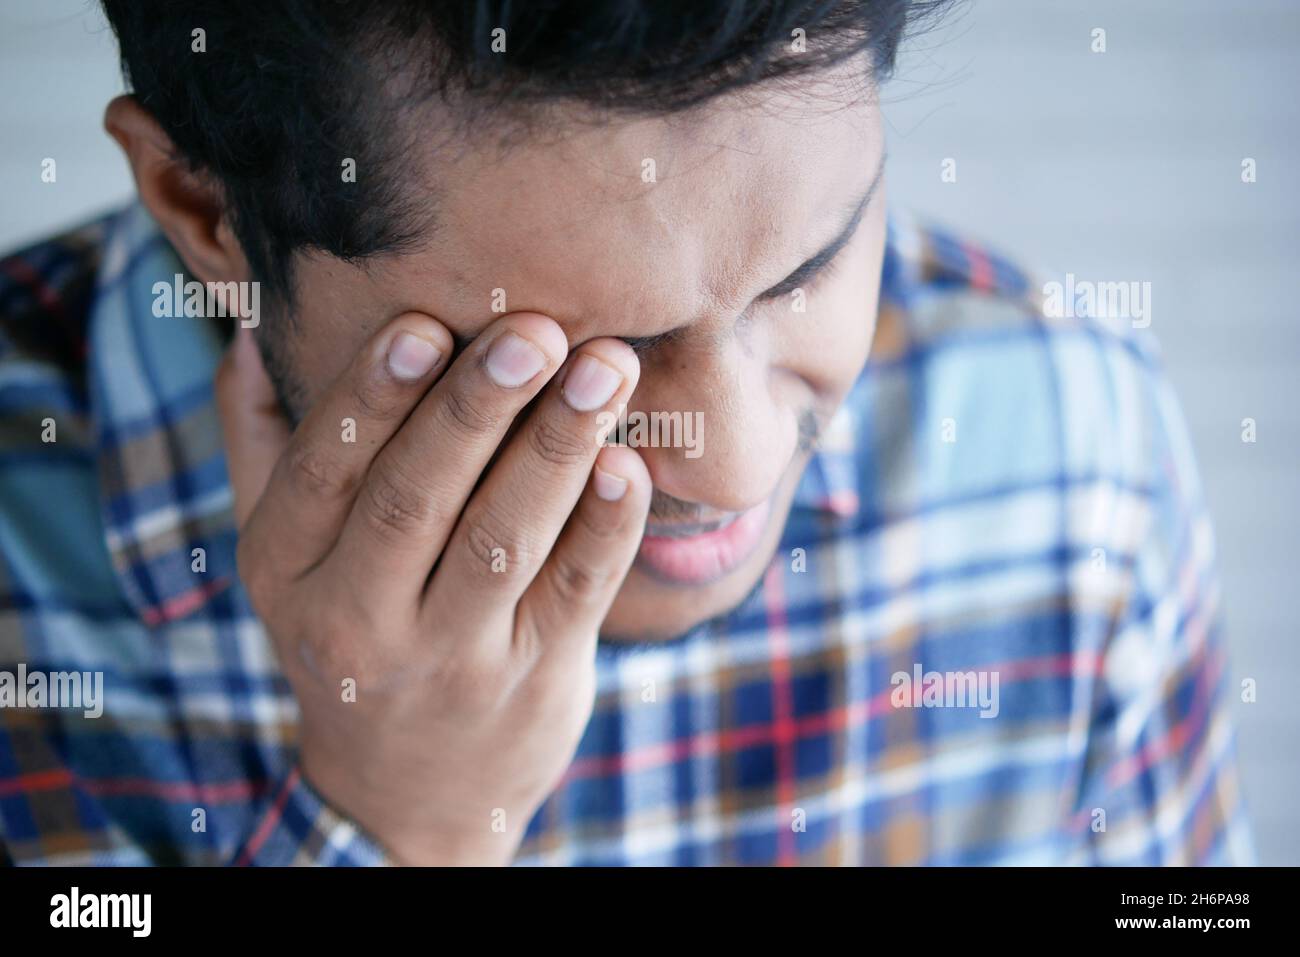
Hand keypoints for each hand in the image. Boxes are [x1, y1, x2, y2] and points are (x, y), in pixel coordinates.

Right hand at [215, 311, 648, 864]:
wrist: (404, 791)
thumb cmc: (349, 630)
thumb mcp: (284, 556)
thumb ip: (266, 444)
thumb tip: (256, 331)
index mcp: (285, 569)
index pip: (323, 472)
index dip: (372, 397)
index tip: (424, 324)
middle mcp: (358, 619)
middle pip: (415, 500)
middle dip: (478, 408)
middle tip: (537, 330)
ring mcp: (451, 655)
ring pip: (504, 539)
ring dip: (558, 447)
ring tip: (606, 368)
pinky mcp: (534, 675)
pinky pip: (575, 590)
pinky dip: (605, 526)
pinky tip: (627, 464)